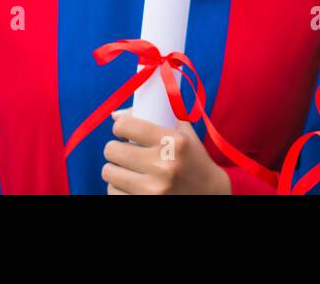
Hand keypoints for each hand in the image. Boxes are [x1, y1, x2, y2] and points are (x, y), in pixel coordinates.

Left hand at [102, 109, 231, 194]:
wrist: (210, 194)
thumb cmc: (194, 160)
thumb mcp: (184, 133)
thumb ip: (156, 116)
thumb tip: (115, 115)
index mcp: (173, 142)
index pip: (126, 125)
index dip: (120, 126)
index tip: (124, 131)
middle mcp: (163, 166)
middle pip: (111, 150)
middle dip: (116, 149)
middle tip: (125, 151)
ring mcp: (153, 190)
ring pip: (109, 172)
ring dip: (116, 169)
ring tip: (128, 169)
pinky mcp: (144, 204)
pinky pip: (112, 192)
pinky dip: (118, 188)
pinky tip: (131, 185)